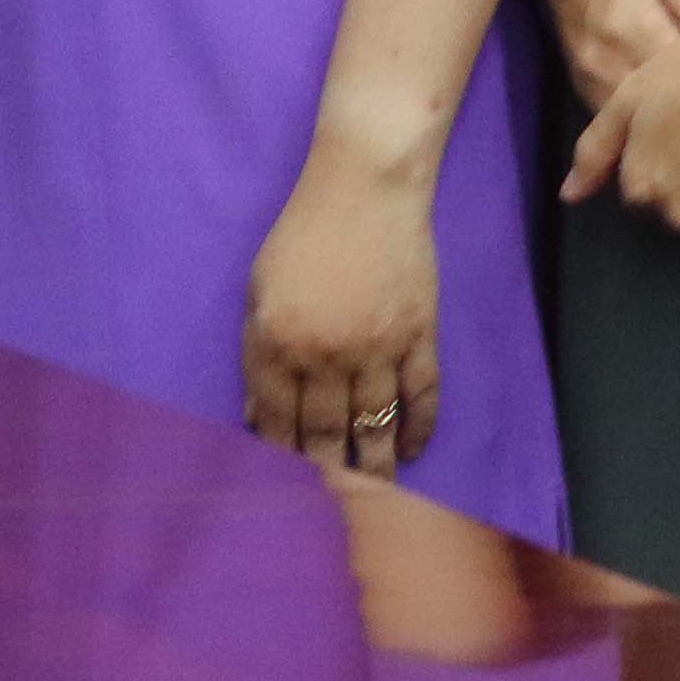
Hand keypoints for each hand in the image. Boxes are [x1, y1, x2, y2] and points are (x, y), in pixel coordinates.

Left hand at [242, 149, 446, 468]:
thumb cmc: (302, 234)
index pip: (275, 413)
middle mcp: (326, 352)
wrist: (365, 191)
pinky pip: (422, 399)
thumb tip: (257, 411)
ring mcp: (377, 348)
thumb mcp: (260, 285)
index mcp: (278, 337)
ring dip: (374, 462)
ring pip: (375, 424)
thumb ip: (258, 349)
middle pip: (325, 429)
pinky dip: (418, 430)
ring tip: (373, 486)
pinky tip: (411, 450)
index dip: (280, 447)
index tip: (285, 469)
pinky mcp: (419, 337)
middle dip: (325, 464)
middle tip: (331, 490)